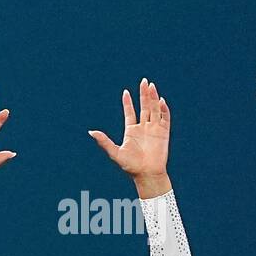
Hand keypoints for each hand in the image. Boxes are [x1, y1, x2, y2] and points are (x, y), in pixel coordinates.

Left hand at [88, 78, 171, 198]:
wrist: (147, 174)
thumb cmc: (130, 166)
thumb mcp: (114, 152)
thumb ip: (104, 141)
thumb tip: (90, 132)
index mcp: (131, 131)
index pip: (130, 113)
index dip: (128, 102)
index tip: (125, 92)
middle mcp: (143, 128)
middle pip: (144, 107)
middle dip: (143, 94)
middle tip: (143, 81)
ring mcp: (154, 129)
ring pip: (154, 109)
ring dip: (153, 98)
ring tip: (151, 85)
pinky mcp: (164, 132)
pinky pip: (165, 118)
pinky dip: (163, 109)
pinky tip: (160, 101)